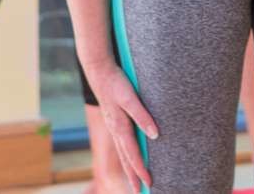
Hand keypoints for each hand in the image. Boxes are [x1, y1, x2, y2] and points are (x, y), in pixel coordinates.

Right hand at [89, 61, 158, 191]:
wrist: (99, 71)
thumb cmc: (116, 83)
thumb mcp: (130, 98)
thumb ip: (142, 115)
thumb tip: (155, 134)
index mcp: (120, 127)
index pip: (132, 154)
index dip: (141, 170)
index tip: (149, 183)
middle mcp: (116, 130)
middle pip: (126, 159)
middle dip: (133, 176)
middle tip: (141, 191)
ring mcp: (114, 126)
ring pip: (123, 152)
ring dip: (130, 168)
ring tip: (136, 181)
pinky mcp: (114, 121)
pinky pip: (121, 143)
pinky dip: (126, 154)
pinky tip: (130, 156)